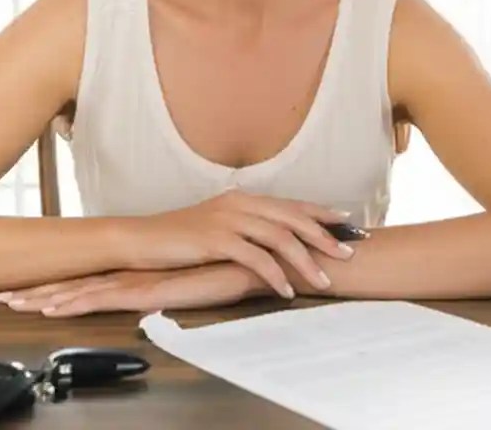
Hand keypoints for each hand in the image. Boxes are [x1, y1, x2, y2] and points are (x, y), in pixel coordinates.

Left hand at [0, 264, 270, 316]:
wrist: (251, 262)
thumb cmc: (227, 269)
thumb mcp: (193, 277)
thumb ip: (175, 280)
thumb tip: (159, 290)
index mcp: (137, 269)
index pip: (88, 276)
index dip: (56, 282)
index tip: (25, 288)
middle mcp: (130, 272)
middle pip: (74, 281)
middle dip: (36, 289)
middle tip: (1, 295)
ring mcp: (135, 281)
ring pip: (80, 290)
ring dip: (44, 298)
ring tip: (11, 303)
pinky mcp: (147, 292)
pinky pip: (103, 300)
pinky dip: (73, 304)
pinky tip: (51, 310)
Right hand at [125, 188, 355, 298]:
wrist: (141, 240)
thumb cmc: (179, 239)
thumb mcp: (216, 227)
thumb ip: (245, 229)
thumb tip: (274, 243)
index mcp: (242, 198)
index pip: (290, 204)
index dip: (321, 213)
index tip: (349, 223)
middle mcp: (239, 203)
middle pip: (292, 217)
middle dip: (324, 236)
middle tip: (348, 253)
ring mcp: (228, 219)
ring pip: (279, 237)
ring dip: (305, 260)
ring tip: (324, 279)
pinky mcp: (216, 240)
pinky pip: (255, 258)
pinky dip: (275, 275)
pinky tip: (286, 290)